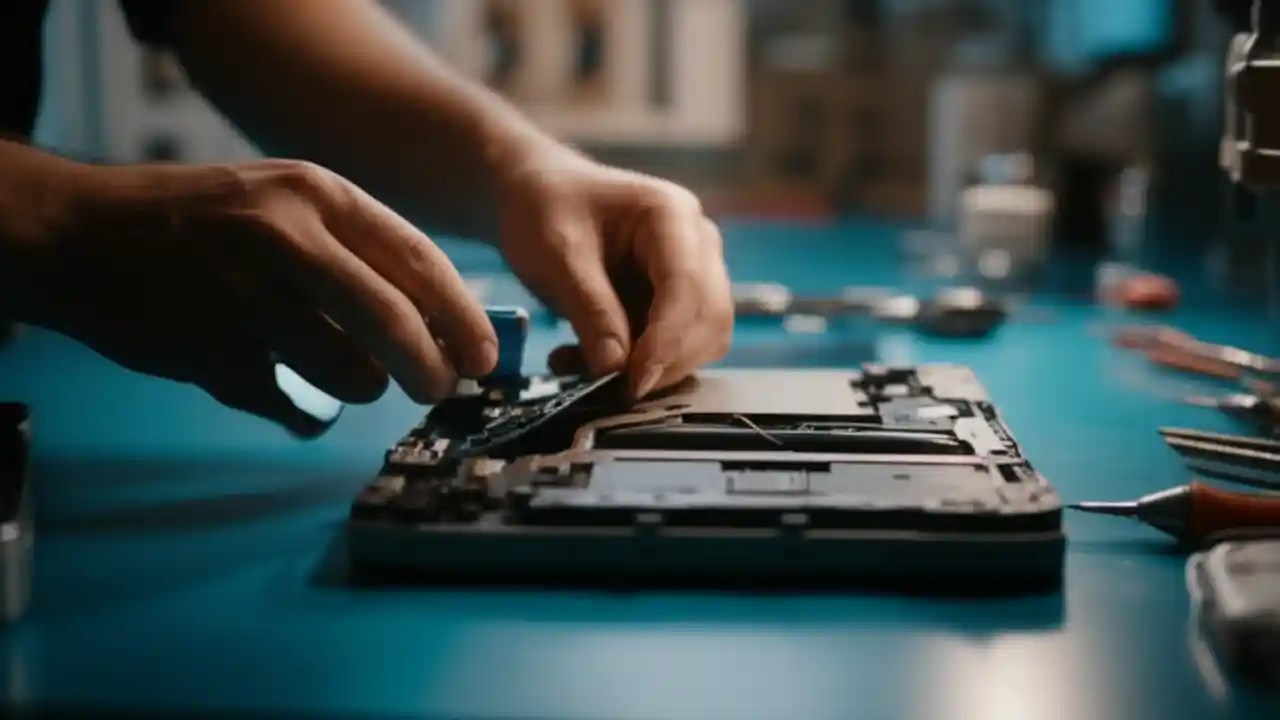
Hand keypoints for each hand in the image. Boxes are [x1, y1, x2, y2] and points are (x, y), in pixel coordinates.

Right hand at [22, 159, 494, 435]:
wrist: (81, 232)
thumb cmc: (205, 221)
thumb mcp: (285, 203)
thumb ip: (358, 251)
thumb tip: (444, 323)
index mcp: (315, 194)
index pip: (418, 260)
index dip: (463, 316)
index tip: (485, 357)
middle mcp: (283, 239)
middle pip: (392, 322)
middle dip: (431, 369)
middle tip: (439, 389)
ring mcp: (242, 298)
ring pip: (349, 374)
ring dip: (362, 387)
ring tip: (344, 372)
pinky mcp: (210, 354)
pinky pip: (291, 407)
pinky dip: (304, 413)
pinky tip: (290, 394)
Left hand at [496, 150, 732, 398]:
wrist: (535, 193)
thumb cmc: (545, 208)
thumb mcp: (556, 255)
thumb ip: (590, 310)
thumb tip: (614, 369)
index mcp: (671, 215)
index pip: (687, 286)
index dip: (667, 340)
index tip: (633, 380)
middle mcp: (697, 243)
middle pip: (710, 318)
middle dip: (665, 360)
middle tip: (607, 385)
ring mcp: (693, 272)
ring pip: (701, 339)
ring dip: (652, 368)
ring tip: (581, 365)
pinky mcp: (677, 300)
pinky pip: (677, 345)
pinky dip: (639, 364)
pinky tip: (588, 359)